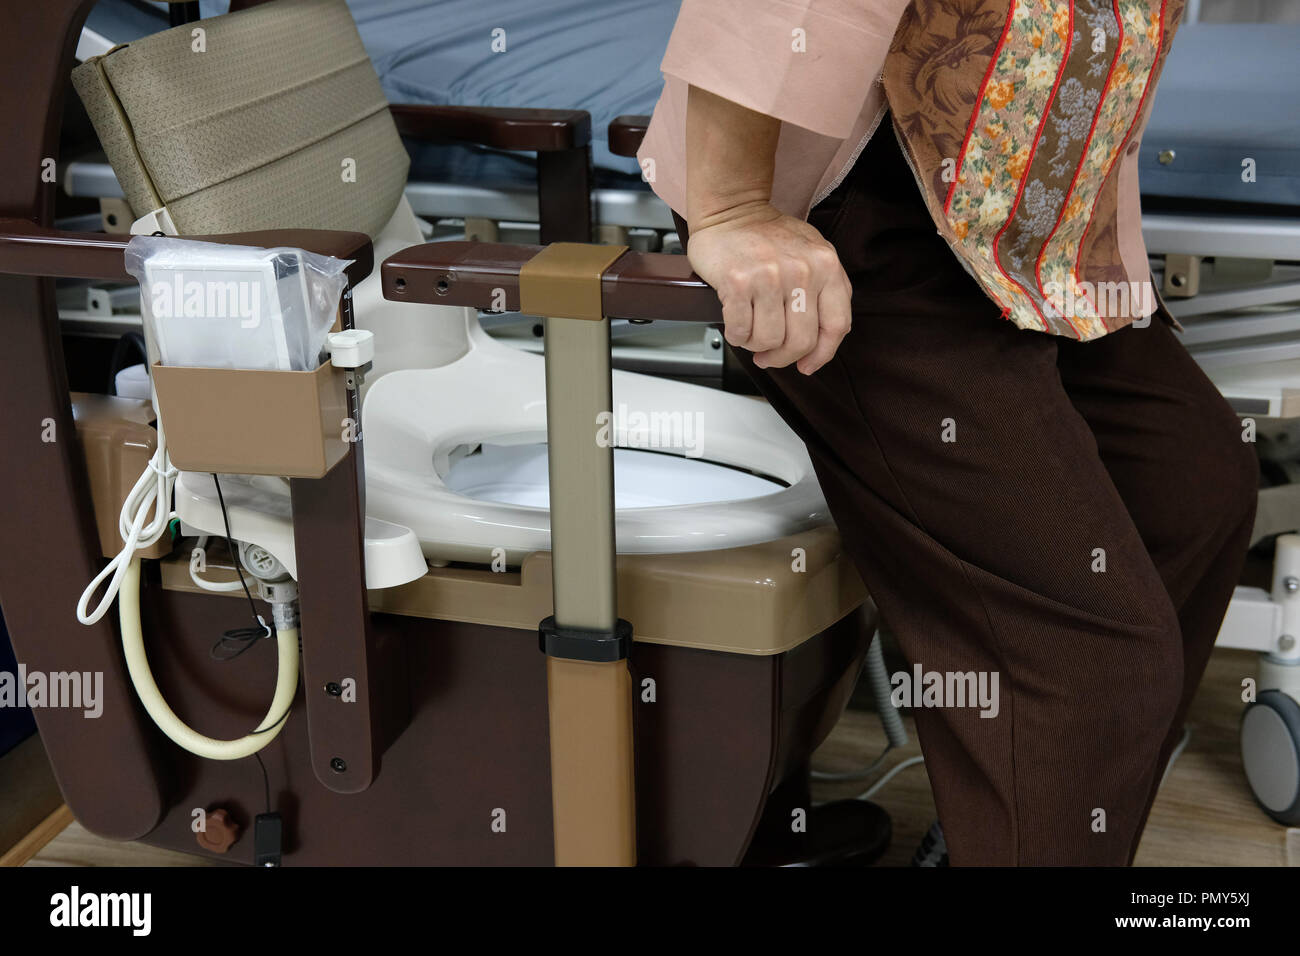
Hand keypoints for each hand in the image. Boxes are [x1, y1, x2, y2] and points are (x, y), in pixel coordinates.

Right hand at [687, 201, 851, 374]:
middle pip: (800, 342)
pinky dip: (737, 336)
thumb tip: (822, 341)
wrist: (732, 210)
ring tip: (751, 333)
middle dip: (782, 357)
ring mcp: (770, 275)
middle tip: (769, 356)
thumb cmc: (768, 236)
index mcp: (826, 265)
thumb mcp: (813, 254)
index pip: (836, 326)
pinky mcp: (738, 282)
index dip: (821, 355)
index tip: (807, 365)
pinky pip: (741, 330)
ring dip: (756, 345)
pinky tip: (736, 325)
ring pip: (769, 340)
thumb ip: (826, 290)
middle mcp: (802, 270)